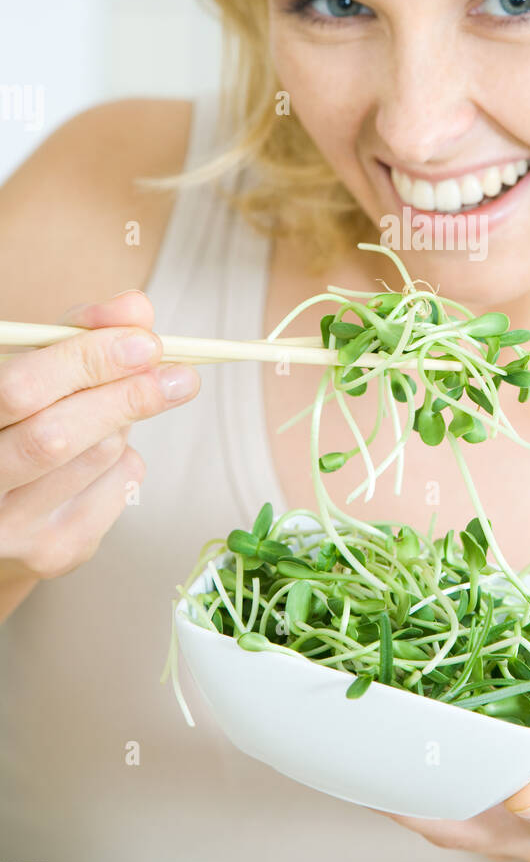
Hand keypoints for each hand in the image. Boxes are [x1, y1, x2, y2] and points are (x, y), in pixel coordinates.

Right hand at [0, 290, 199, 588]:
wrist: (5, 509)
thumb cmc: (23, 420)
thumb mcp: (38, 367)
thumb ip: (81, 332)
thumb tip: (136, 309)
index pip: (22, 390)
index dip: (88, 361)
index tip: (144, 343)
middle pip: (59, 436)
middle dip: (127, 397)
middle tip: (180, 376)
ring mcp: (13, 528)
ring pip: (100, 457)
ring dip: (125, 423)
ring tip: (115, 412)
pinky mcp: (55, 552)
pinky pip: (120, 487)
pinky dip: (128, 459)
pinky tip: (101, 459)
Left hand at [377, 542, 529, 861]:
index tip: (526, 794)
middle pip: (497, 833)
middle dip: (453, 805)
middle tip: (414, 767)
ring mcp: (503, 831)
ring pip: (453, 824)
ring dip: (414, 794)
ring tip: (374, 755)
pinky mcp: (471, 814)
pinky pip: (435, 803)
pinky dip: (406, 779)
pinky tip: (373, 743)